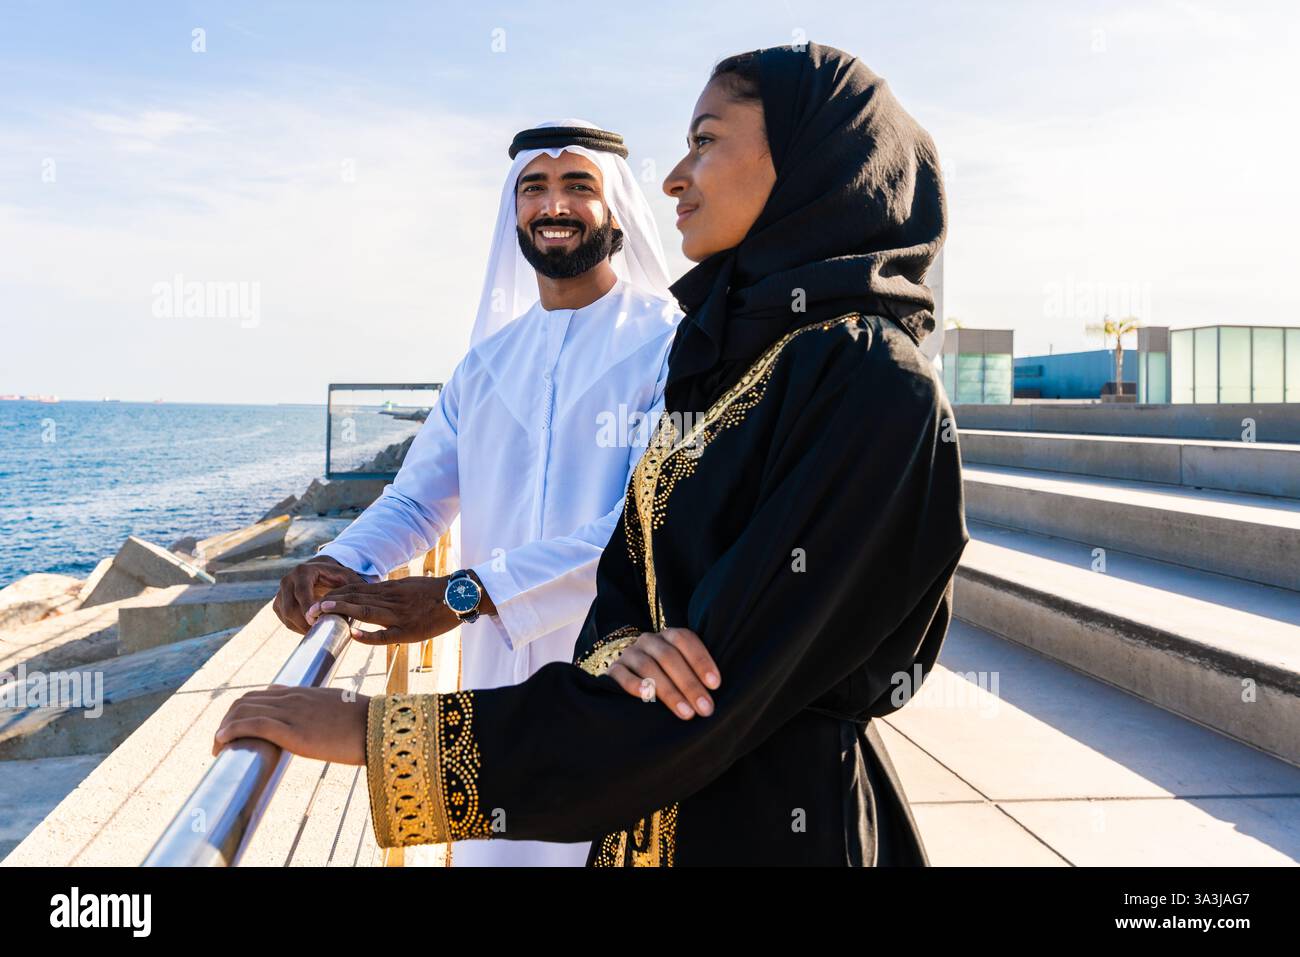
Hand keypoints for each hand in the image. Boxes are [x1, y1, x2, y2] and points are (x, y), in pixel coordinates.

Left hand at [212, 685, 368, 764]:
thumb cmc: (365, 723)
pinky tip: (222, 742)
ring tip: (218, 748)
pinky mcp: (290, 729)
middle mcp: (292, 697)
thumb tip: (321, 730)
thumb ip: (322, 715)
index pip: (262, 694)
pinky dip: (230, 731)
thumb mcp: (338, 713)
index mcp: (304, 693)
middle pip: (246, 701)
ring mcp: (290, 712)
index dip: (244, 711)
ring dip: (223, 728)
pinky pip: (251, 724)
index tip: (238, 731)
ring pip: (243, 710)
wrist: (378, 726)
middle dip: (228, 720)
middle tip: (223, 743)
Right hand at [274, 556, 366, 633]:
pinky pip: (286, 620)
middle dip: (304, 622)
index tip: (316, 622)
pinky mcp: (278, 604)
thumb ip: (352, 587)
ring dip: (301, 627)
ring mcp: (280, 592)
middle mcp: (288, 580)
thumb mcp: (347, 577)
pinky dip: (298, 628)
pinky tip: (313, 630)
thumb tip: (354, 604)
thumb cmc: (337, 577)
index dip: (307, 608)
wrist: (321, 574)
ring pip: (287, 616)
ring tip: (319, 632)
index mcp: (303, 572)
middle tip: (321, 632)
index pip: (301, 592)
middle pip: (290, 607)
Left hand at [306, 572, 494, 644]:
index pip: (356, 588)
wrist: (460, 595)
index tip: (318, 598)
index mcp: (390, 589)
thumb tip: (370, 597)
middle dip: (331, 602)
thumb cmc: (435, 593)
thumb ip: (389, 593)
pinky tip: (354, 635)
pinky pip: (386, 634)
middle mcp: (391, 599)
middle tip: (310, 608)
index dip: (335, 593)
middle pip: (355, 597)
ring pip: (366, 610)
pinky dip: (369, 635)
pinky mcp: (409, 631)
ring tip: (321, 613)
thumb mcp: (408, 587)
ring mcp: (399, 615)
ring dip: (342, 611)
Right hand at [607, 627, 720, 719]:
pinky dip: (635, 684)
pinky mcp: (613, 669)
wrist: (629, 675)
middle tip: (705, 708)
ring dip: (669, 691)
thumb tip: (713, 693)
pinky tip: (647, 696)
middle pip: (669, 656)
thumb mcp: (681, 667)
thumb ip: (694, 672)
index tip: (715, 685)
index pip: (684, 640)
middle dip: (689, 684)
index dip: (701, 661)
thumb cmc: (667, 676)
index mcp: (668, 636)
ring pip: (648, 667)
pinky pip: (622, 675)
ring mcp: (629, 653)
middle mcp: (648, 640)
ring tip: (686, 712)